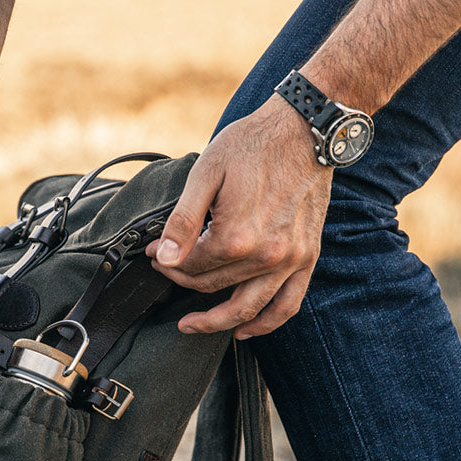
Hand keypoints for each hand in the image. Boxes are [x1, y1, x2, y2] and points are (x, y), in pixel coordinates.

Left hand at [146, 95, 332, 338]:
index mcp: (236, 236)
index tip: (154, 252)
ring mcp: (290, 261)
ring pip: (247, 308)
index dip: (166, 261)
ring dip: (217, 322)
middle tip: (167, 269)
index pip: (191, 266)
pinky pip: (286, 306)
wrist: (305, 130)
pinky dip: (265, 324)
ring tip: (194, 325)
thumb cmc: (253, 145)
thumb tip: (163, 257)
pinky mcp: (307, 258)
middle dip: (183, 280)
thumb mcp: (206, 174)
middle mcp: (265, 256)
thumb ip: (183, 221)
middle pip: (213, 286)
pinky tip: (244, 330)